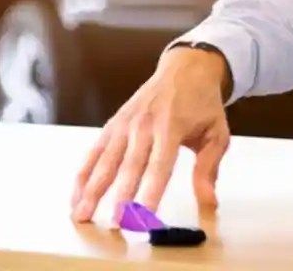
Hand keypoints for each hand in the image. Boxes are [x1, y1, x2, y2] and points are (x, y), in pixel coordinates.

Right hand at [70, 48, 231, 222]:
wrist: (185, 69)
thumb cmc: (203, 104)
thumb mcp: (216, 133)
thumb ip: (209, 168)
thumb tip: (209, 201)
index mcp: (172, 127)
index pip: (160, 166)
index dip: (151, 192)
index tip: (145, 216)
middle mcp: (144, 125)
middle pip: (129, 166)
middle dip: (120, 196)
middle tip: (114, 224)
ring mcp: (125, 124)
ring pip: (105, 161)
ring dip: (92, 189)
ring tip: (81, 215)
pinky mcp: (112, 124)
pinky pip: (94, 152)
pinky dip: (83, 175)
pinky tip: (76, 196)